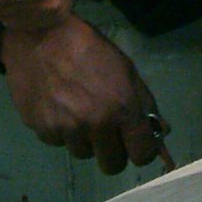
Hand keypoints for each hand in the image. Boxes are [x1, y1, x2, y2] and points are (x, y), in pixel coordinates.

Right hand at [0, 18, 170, 174]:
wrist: (42, 36)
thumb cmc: (91, 50)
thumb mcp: (127, 71)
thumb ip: (144, 104)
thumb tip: (160, 131)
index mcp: (123, 108)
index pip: (142, 154)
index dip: (141, 151)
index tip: (136, 144)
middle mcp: (96, 124)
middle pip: (112, 165)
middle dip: (113, 151)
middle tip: (107, 131)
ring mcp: (66, 129)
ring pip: (83, 153)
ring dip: (85, 139)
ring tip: (78, 110)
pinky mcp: (41, 129)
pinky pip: (58, 142)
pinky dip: (60, 130)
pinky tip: (58, 105)